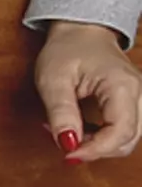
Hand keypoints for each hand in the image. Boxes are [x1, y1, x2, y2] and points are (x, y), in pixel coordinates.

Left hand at [35, 20, 141, 162]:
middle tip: (63, 141)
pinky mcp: (129, 103)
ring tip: (68, 130)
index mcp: (122, 86)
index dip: (94, 150)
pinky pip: (120, 130)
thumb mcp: (53, 81)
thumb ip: (60, 113)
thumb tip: (68, 144)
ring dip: (96, 145)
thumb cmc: (66, 50)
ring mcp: (136, 98)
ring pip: (126, 139)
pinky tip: (77, 127)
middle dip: (95, 150)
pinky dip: (98, 137)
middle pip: (127, 140)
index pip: (120, 132)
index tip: (67, 154)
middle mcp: (138, 93)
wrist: (79, 31)